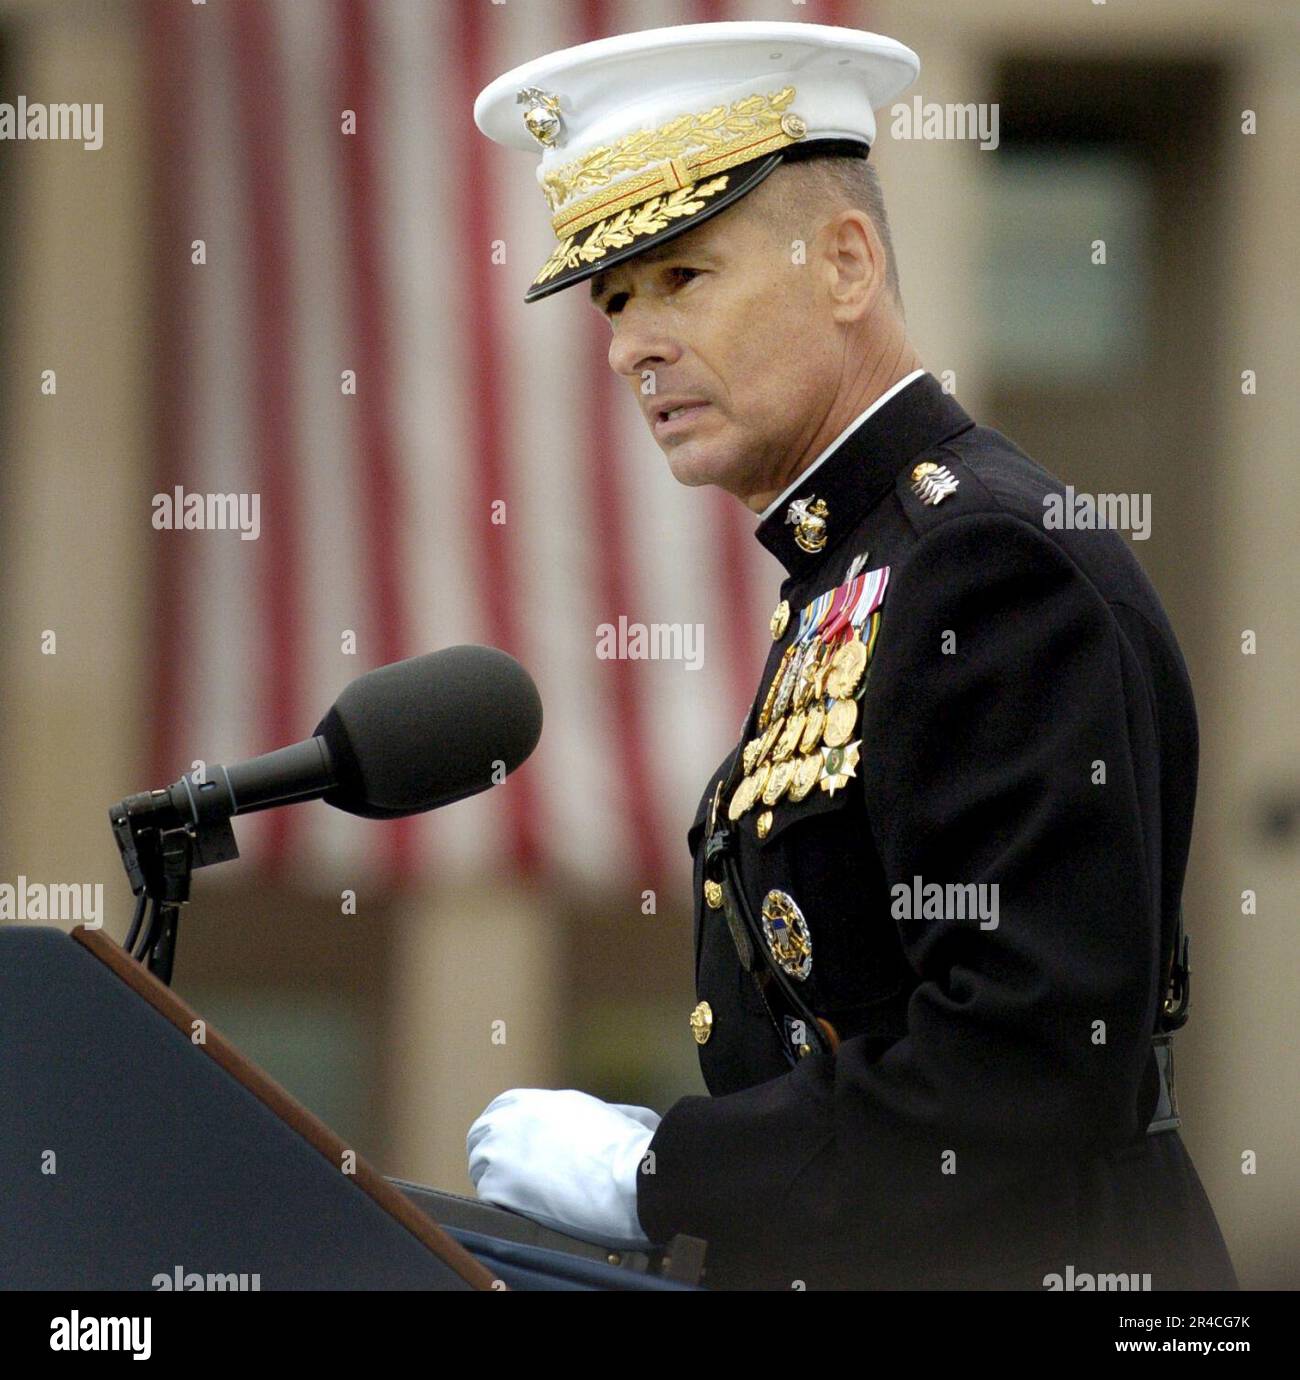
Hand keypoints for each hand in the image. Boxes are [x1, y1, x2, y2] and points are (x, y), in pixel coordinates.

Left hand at [466, 1089, 659, 1248]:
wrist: (629, 1175)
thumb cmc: (630, 1146)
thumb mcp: (613, 1111)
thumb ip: (600, 1111)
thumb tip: (620, 1118)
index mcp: (532, 1101)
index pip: (497, 1114)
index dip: (503, 1136)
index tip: (511, 1153)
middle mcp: (508, 1119)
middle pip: (479, 1139)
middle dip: (491, 1158)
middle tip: (510, 1180)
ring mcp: (498, 1151)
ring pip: (480, 1168)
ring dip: (496, 1182)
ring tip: (522, 1201)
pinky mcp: (497, 1185)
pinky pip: (487, 1197)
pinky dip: (503, 1206)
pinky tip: (526, 1213)